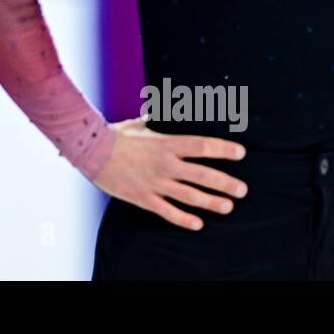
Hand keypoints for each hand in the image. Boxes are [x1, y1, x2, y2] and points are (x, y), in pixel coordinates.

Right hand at [92, 117, 247, 229]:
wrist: (90, 151)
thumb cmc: (115, 135)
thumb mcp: (138, 124)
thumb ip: (154, 121)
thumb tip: (160, 109)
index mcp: (166, 144)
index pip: (202, 146)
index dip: (224, 150)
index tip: (241, 153)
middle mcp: (165, 165)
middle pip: (203, 175)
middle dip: (226, 183)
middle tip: (243, 189)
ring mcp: (155, 183)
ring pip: (190, 196)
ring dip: (212, 202)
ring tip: (228, 206)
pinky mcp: (144, 198)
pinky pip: (168, 212)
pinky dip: (184, 219)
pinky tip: (198, 224)